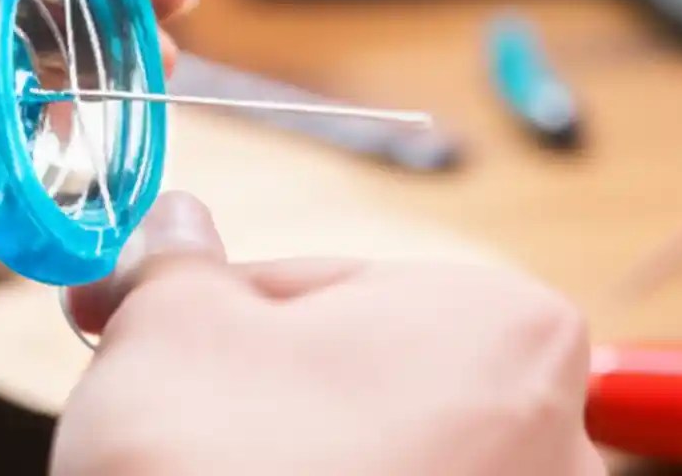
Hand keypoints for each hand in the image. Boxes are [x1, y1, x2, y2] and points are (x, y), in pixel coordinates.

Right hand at [54, 193, 606, 475]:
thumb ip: (178, 262)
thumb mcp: (170, 326)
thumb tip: (174, 230)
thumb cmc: (215, 467)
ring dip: (269, 446)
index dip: (209, 301)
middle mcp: (547, 440)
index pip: (323, 283)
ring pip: (361, 454)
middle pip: (349, 373)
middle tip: (151, 394)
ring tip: (186, 460)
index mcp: (502, 328)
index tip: (133, 313)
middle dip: (244, 379)